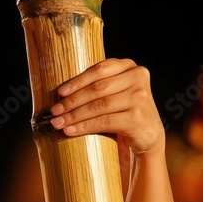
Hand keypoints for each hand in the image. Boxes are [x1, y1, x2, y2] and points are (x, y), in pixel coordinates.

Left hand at [48, 58, 165, 157]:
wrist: (147, 134)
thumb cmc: (123, 110)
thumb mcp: (115, 91)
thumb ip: (97, 85)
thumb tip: (61, 93)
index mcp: (130, 67)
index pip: (99, 70)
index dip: (77, 81)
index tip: (60, 92)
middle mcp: (137, 79)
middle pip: (97, 89)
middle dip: (72, 101)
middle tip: (54, 111)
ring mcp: (140, 98)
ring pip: (99, 106)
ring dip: (74, 115)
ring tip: (58, 122)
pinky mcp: (137, 118)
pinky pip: (104, 122)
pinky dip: (84, 126)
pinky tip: (70, 131)